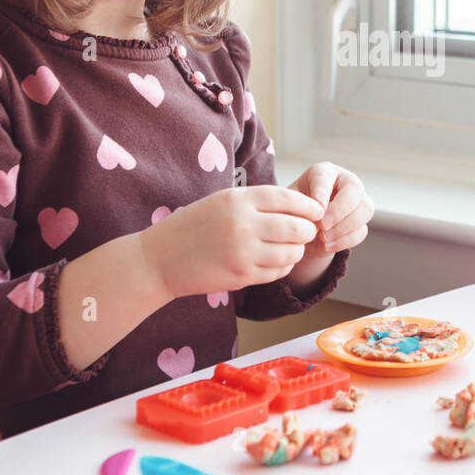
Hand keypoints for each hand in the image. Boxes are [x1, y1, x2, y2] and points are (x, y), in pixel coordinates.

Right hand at [139, 186, 324, 299]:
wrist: (159, 259)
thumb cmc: (193, 226)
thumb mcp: (222, 201)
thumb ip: (257, 202)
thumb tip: (300, 207)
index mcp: (239, 199)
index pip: (289, 199)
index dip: (308, 205)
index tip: (316, 211)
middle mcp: (243, 224)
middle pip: (297, 228)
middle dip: (307, 231)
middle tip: (305, 232)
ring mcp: (243, 252)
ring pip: (291, 253)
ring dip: (295, 251)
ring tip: (288, 247)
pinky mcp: (241, 276)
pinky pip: (277, 272)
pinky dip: (282, 267)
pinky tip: (273, 262)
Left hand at [288, 161, 374, 258]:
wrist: (302, 229)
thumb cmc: (295, 210)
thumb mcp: (291, 205)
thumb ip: (302, 205)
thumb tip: (321, 213)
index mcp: (325, 172)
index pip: (327, 176)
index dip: (322, 192)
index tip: (316, 209)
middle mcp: (346, 182)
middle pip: (355, 190)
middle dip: (339, 210)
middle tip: (323, 226)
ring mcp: (358, 201)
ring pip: (364, 210)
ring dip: (343, 227)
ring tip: (322, 237)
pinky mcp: (361, 222)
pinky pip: (361, 231)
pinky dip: (344, 241)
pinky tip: (327, 245)